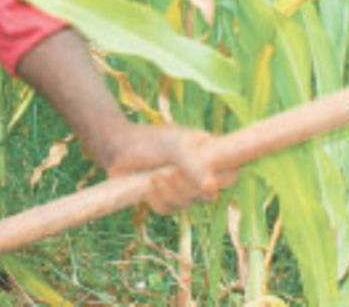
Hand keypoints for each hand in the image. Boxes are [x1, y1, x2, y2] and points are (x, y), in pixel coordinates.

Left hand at [100, 123, 235, 213]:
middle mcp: (198, 170)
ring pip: (189, 203)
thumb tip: (211, 187)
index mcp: (207, 152)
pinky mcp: (165, 198)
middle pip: (210, 193)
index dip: (224, 179)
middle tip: (171, 174)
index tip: (209, 181)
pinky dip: (158, 200)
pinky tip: (148, 186)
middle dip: (189, 187)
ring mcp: (182, 186)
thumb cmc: (147, 140)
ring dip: (171, 194)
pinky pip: (169, 209)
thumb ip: (193, 163)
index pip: (231, 170)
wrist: (117, 148)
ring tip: (155, 177)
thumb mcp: (172, 145)